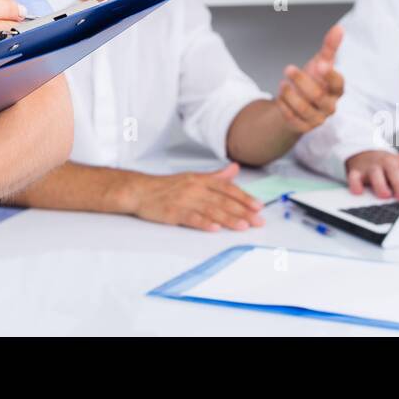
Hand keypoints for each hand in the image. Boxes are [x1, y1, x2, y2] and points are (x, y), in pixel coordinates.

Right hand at [129, 162, 264, 231]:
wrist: (140, 190)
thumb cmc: (167, 186)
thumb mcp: (193, 177)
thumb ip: (216, 176)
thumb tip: (235, 169)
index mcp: (200, 180)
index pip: (227, 188)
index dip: (244, 197)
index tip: (259, 206)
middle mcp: (194, 188)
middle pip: (222, 200)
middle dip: (243, 211)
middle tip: (258, 221)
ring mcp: (184, 200)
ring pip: (210, 210)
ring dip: (228, 219)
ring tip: (243, 226)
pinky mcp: (173, 212)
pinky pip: (191, 218)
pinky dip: (204, 223)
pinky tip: (215, 229)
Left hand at [275, 24, 344, 133]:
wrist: (299, 101)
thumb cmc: (314, 79)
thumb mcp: (320, 62)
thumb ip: (330, 47)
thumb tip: (339, 28)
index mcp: (336, 89)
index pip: (338, 84)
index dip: (330, 75)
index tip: (319, 64)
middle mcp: (330, 105)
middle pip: (318, 95)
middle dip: (302, 81)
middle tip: (288, 68)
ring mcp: (318, 118)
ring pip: (304, 108)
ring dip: (290, 94)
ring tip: (282, 84)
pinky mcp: (304, 127)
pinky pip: (292, 118)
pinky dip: (283, 106)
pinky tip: (280, 96)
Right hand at [345, 150, 398, 201]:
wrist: (366, 155)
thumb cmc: (394, 165)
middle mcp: (388, 162)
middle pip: (394, 169)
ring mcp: (372, 166)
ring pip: (375, 173)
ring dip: (379, 183)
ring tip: (384, 195)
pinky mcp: (356, 171)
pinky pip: (354, 176)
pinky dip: (355, 183)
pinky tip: (358, 191)